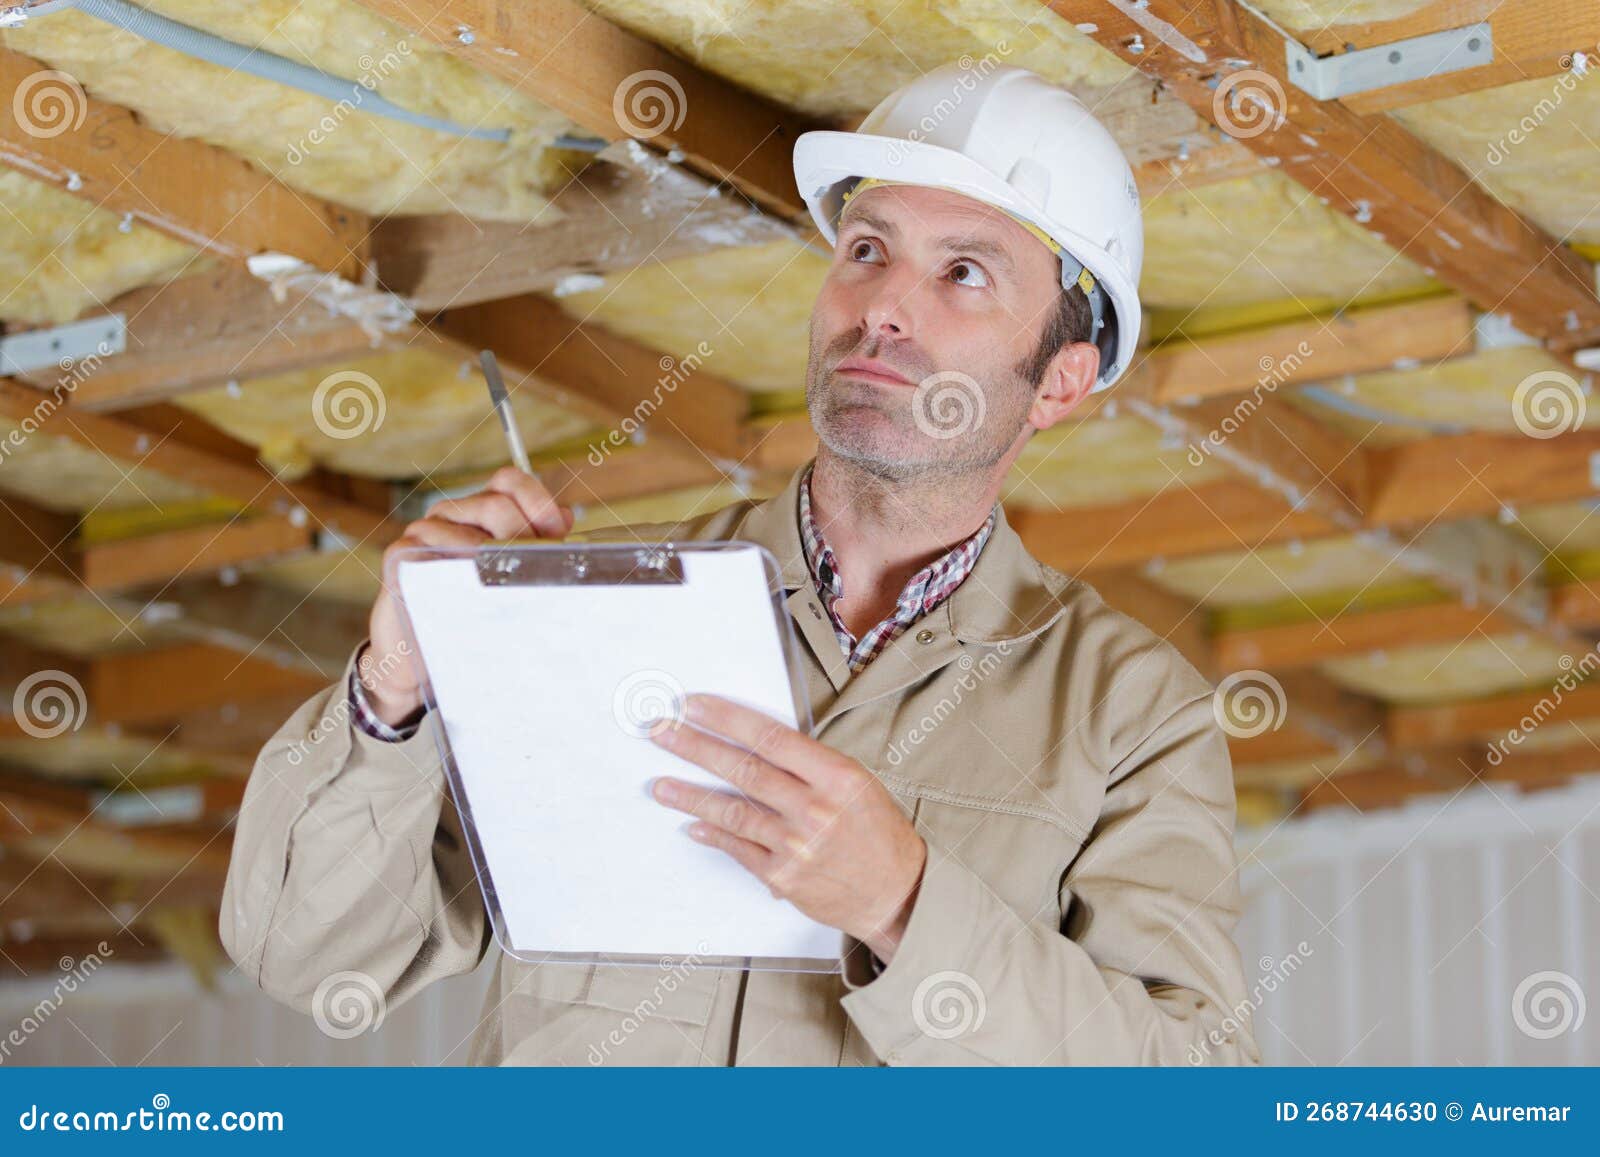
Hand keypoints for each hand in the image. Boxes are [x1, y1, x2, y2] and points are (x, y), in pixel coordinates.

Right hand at [365, 466, 573, 724]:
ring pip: (470, 536)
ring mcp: (423, 531)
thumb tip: (564, 517)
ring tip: (511, 593)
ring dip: (497, 567)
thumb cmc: (471, 609)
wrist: (420, 649)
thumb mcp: (510, 574)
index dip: (538, 504)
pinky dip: (462, 576)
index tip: (556, 536)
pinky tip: (475, 596)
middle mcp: (450, 513)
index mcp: (479, 508)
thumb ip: (536, 543)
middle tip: (536, 575)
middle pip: (497, 506)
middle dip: (525, 542)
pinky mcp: (401, 556)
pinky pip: (436, 555)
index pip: (510, 481)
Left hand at [648, 694, 926, 963]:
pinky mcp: (782, 877)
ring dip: (689, 796)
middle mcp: (813, 808)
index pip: (770, 737)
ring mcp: (795, 845)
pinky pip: (737, 848)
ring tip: (660, 784)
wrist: (897, 892)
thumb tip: (756, 743)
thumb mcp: (856, 783)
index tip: (695, 706)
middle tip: (663, 732)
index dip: (726, 718)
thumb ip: (810, 764)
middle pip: (742, 769)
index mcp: (836, 776)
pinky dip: (712, 834)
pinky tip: (692, 824)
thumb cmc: (877, 833)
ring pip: (731, 811)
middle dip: (694, 747)